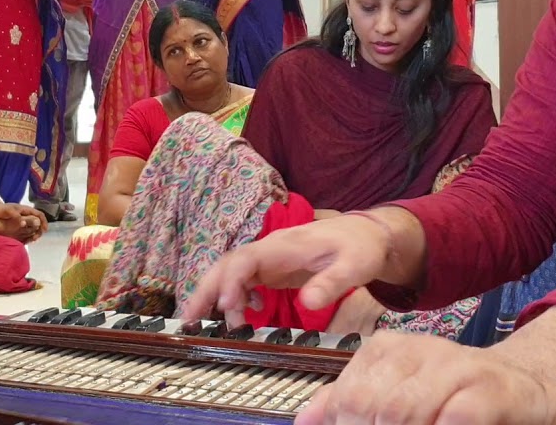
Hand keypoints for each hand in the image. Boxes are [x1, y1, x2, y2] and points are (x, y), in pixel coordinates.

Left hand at [0, 199, 47, 242]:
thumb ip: (17, 216)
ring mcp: (22, 222)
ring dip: (33, 235)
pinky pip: (26, 233)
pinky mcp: (18, 228)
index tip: (44, 230)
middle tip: (35, 238)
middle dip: (39, 231)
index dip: (43, 222)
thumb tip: (27, 222)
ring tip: (30, 241)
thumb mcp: (8, 211)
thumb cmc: (0, 210)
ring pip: (32, 229)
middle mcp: (26, 216)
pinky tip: (25, 242)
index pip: (39, 214)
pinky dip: (27, 238)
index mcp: (26, 210)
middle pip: (37, 223)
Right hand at [181, 211, 405, 326]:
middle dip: (206, 288)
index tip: (226, 308)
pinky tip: (243, 314)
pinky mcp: (273, 268)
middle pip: (228, 264)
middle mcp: (270, 249)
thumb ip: (331, 284)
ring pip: (231, 272)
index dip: (232, 282)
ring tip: (198, 321)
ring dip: (214, 294)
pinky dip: (235, 296)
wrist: (368, 235)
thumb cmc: (360, 249)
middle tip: (188, 316)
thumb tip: (307, 305)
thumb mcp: (354, 267)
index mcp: (284, 246)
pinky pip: (244, 279)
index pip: (246, 260)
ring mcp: (270, 258)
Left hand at [296, 331, 555, 424]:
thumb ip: (350, 401)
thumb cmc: (456, 395)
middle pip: (369, 405)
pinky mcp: (488, 391)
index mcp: (387, 350)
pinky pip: (452, 418)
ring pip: (403, 411)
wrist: (528, 385)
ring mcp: (455, 367)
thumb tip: (305, 420)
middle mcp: (418, 351)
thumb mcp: (399, 390)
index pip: (345, 396)